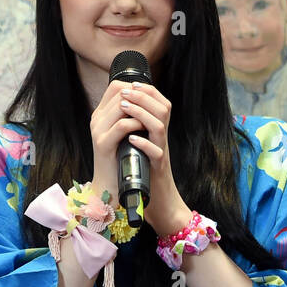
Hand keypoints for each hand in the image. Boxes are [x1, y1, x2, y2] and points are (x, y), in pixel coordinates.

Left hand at [107, 80, 189, 235]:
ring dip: (141, 115)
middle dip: (143, 97)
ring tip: (124, 108)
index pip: (161, 103)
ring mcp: (161, 153)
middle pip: (163, 109)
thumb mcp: (141, 145)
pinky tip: (131, 138)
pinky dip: (144, 143)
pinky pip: (156, 153)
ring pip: (160, 127)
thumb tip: (124, 109)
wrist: (156, 202)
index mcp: (158, 132)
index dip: (148, 90)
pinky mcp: (157, 170)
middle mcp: (162, 140)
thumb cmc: (145, 172)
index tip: (131, 84)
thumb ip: (137, 128)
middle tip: (125, 93)